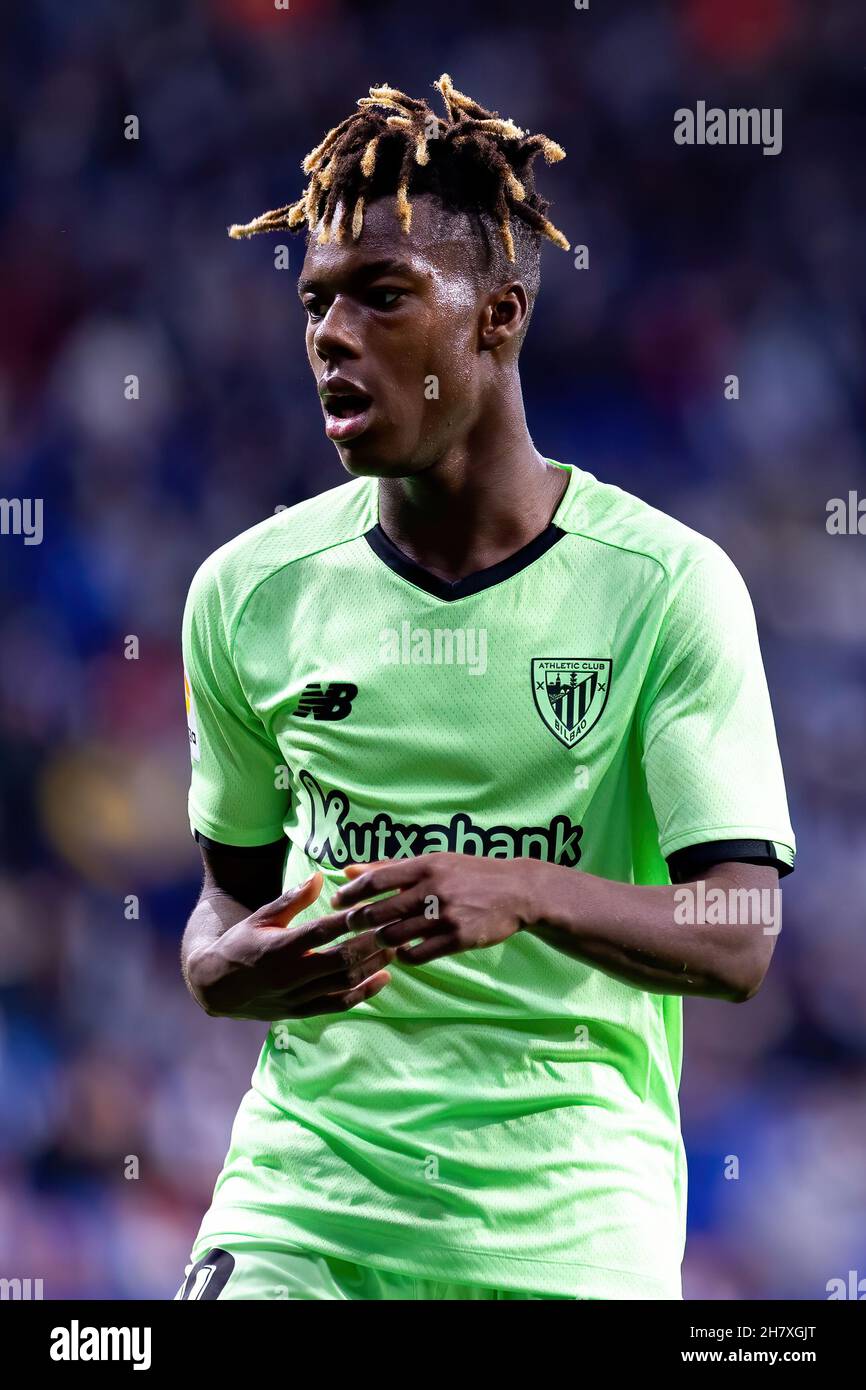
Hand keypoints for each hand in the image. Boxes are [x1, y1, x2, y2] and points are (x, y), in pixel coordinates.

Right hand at [187, 872, 395, 1019]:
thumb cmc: (241, 945)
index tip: (374, 906)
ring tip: (395, 949)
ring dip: (373, 966)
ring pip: (344, 983)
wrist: (216, 988)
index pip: (322, 931)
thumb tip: (319, 877)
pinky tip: (383, 978)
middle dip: (372, 943)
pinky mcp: (302, 1012)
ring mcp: (297, 996)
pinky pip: (339, 1004)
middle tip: (394, 927)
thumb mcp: (261, 917)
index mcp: (280, 947)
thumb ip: (292, 900)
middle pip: (341, 959)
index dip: (350, 920)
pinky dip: (364, 993)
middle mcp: (291, 974)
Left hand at [330, 854, 535, 964]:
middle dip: (358, 922)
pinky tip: (404, 952)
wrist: (516, 891)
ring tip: (378, 940)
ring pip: (395, 936)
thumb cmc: (469, 873)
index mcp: (425, 866)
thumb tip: (349, 870)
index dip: (350, 894)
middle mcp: (433, 889)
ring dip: (381, 941)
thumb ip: (390, 867)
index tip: (336, 903)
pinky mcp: (458, 939)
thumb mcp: (433, 861)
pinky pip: (418, 954)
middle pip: (379, 911)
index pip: (375, 880)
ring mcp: (445, 916)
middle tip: (351, 927)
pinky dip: (404, 956)